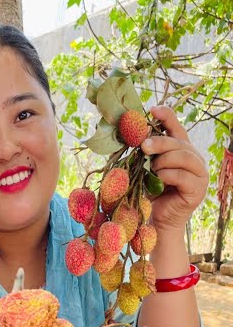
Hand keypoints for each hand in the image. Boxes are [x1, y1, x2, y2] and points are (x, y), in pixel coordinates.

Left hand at [142, 105, 206, 233]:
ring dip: (162, 161)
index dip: (167, 116)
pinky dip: (166, 176)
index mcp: (180, 149)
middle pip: (178, 142)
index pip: (177, 127)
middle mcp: (193, 158)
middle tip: (142, 146)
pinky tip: (157, 181)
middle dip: (159, 141)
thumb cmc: (149, 191)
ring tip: (151, 170)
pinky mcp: (198, 188)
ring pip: (183, 156)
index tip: (152, 110)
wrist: (157, 217)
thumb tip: (128, 134)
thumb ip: (142, 153)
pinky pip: (182, 176)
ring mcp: (199, 173)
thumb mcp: (144, 168)